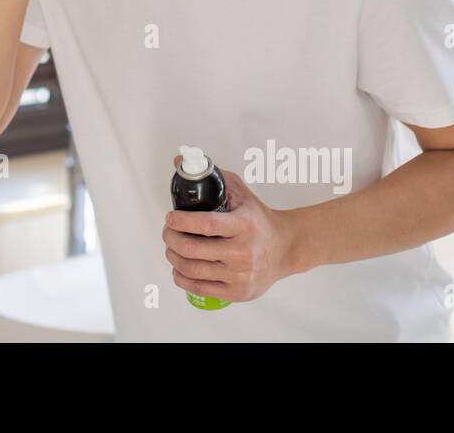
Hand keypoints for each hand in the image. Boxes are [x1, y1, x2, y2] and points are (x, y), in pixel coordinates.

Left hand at [162, 159, 298, 303]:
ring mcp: (240, 275)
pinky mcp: (237, 291)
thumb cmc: (259, 219)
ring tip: (171, 247)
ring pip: (192, 269)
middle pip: (192, 249)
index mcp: (244, 225)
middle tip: (167, 231)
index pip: (206, 224)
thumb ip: (213, 176)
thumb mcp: (241, 193)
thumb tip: (179, 161)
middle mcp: (243, 252)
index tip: (170, 217)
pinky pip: (199, 288)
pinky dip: (181, 277)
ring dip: (172, 256)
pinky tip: (178, 268)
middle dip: (170, 238)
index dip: (181, 221)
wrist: (285, 248)